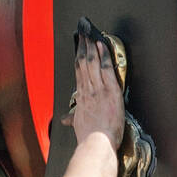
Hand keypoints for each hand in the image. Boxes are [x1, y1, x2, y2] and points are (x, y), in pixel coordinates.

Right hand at [68, 35, 124, 150]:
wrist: (96, 143)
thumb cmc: (89, 138)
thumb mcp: (78, 126)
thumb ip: (72, 119)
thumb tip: (65, 119)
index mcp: (81, 98)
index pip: (79, 72)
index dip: (78, 57)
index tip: (79, 48)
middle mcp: (87, 90)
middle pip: (83, 63)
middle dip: (83, 46)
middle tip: (83, 33)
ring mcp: (98, 89)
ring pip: (92, 62)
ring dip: (92, 46)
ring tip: (91, 33)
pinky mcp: (110, 91)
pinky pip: (105, 69)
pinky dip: (103, 55)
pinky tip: (102, 45)